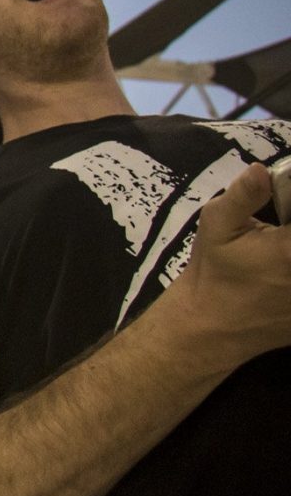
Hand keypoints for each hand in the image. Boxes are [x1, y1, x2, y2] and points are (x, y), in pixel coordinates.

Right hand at [170, 164, 290, 370]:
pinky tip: (280, 273)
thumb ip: (242, 195)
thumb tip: (261, 170)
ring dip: (290, 252)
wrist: (211, 325)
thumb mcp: (216, 225)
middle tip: (277, 231)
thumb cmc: (214, 271)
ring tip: (277, 254)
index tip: (282, 206)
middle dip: (290, 228)